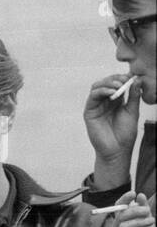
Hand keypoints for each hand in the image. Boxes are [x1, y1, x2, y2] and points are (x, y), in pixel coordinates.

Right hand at [84, 74, 140, 189]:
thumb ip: (134, 96)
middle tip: (124, 80)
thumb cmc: (125, 133)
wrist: (117, 149)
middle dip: (115, 78)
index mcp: (116, 100)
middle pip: (105, 82)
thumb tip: (137, 80)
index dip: (122, 78)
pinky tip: (112, 93)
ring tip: (118, 86)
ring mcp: (96, 106)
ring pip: (97, 87)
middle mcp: (104, 101)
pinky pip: (92, 97)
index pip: (116, 83)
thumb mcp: (133, 111)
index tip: (131, 77)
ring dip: (108, 83)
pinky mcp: (89, 112)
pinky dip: (101, 91)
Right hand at [107, 192, 154, 226]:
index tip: (133, 193)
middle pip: (119, 217)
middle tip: (148, 212)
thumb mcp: (149, 226)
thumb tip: (139, 196)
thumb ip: (144, 212)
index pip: (116, 210)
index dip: (123, 200)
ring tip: (152, 222)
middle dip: (135, 211)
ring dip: (139, 222)